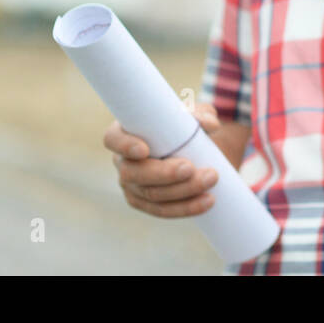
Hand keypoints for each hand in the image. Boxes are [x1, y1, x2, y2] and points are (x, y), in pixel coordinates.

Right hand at [104, 102, 221, 217]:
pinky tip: (207, 201)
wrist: (194, 148)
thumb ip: (200, 114)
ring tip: (210, 180)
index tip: (144, 150)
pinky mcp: (145, 202)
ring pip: (151, 194)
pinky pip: (162, 209)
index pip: (113, 139)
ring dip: (182, 191)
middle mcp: (122, 161)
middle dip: (163, 173)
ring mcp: (131, 185)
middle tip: (190, 168)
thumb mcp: (193, 113)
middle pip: (133, 173)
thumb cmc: (185, 123)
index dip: (124, 145)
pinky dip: (186, 207)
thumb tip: (208, 123)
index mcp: (124, 132)